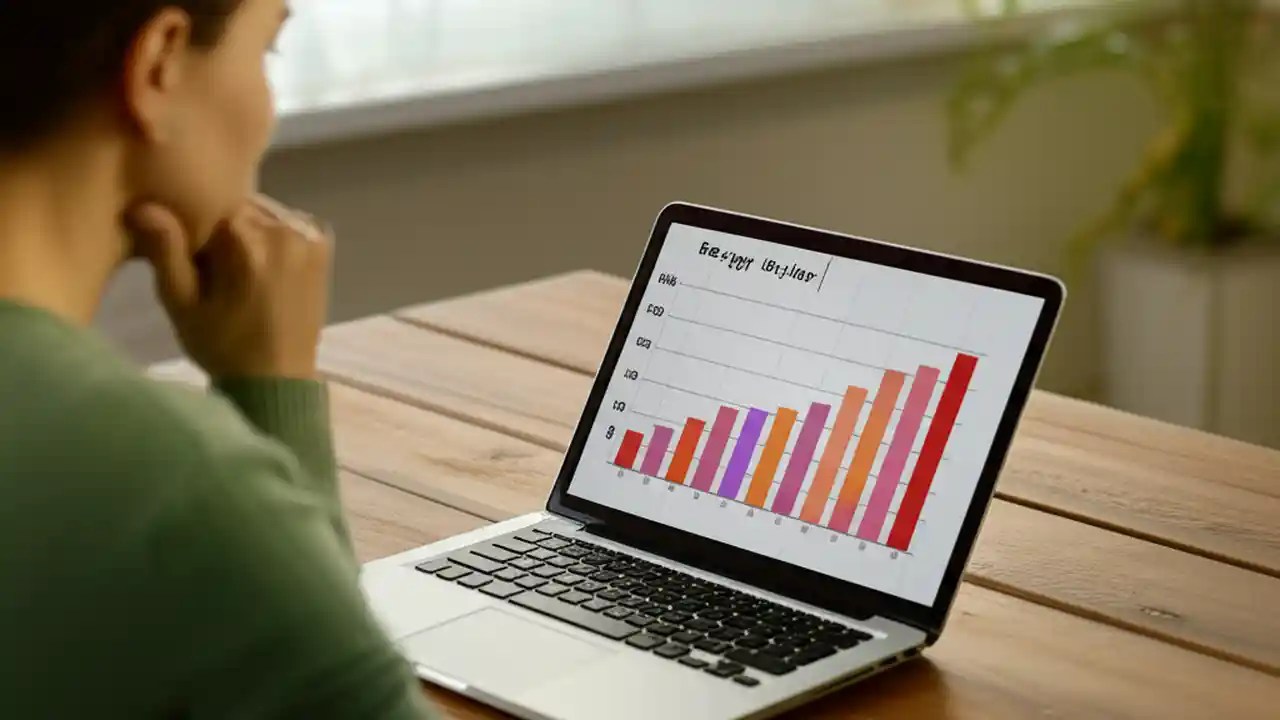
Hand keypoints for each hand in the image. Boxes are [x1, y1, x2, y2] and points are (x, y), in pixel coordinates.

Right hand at [128, 195, 332, 379]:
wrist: (277, 380)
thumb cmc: (223, 346)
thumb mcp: (182, 304)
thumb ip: (166, 252)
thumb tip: (146, 206)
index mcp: (246, 239)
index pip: (206, 205)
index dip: (194, 231)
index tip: (194, 263)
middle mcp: (283, 228)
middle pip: (237, 209)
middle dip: (223, 233)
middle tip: (218, 275)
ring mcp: (308, 235)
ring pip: (262, 214)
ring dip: (249, 234)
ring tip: (244, 277)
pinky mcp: (322, 247)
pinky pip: (287, 226)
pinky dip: (273, 239)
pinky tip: (266, 271)